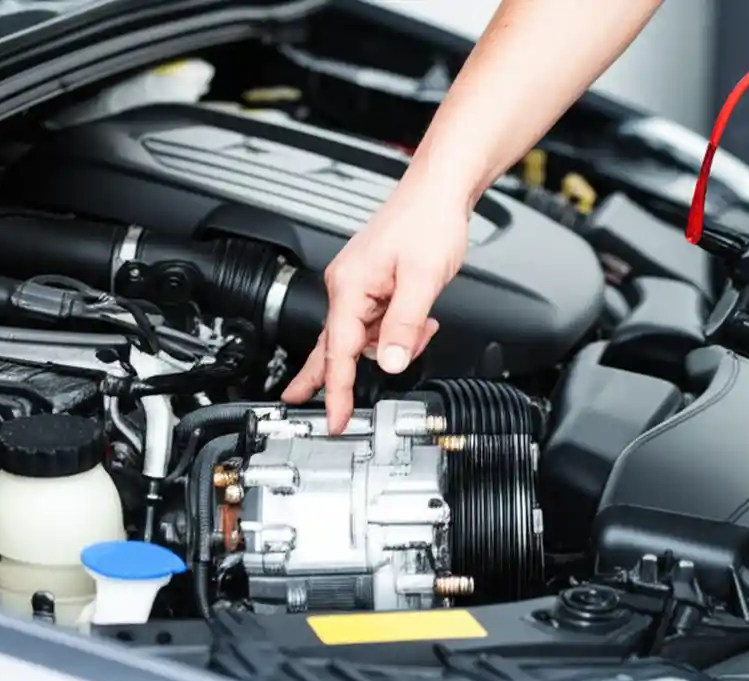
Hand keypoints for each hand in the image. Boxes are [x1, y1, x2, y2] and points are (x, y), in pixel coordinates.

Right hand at [281, 183, 469, 431]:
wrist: (440, 192)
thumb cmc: (428, 221)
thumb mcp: (422, 280)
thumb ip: (404, 326)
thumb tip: (390, 362)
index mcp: (350, 286)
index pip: (338, 352)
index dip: (336, 391)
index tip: (333, 419)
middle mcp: (347, 286)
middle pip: (334, 346)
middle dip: (329, 379)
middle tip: (309, 408)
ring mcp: (359, 284)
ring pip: (365, 336)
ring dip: (393, 342)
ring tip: (423, 324)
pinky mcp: (373, 283)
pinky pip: (378, 321)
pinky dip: (397, 329)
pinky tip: (418, 319)